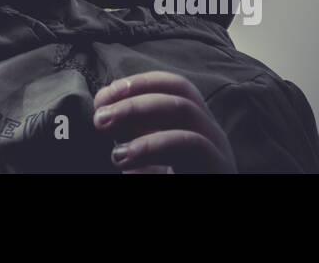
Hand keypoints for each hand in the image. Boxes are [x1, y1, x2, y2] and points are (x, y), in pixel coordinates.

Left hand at [93, 70, 236, 172]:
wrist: (203, 235)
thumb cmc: (167, 182)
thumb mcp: (147, 160)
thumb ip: (132, 136)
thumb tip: (104, 113)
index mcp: (196, 125)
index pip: (172, 85)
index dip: (137, 83)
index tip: (104, 96)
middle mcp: (211, 132)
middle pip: (179, 92)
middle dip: (134, 98)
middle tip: (100, 117)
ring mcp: (218, 148)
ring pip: (185, 111)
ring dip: (140, 114)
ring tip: (106, 134)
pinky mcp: (217, 167)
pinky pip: (190, 143)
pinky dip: (152, 144)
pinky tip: (125, 160)